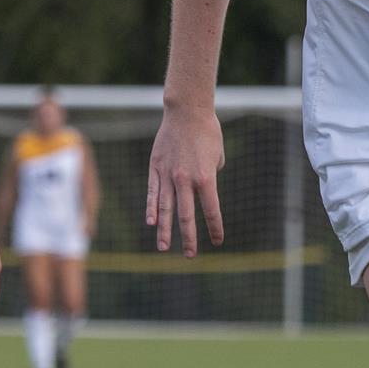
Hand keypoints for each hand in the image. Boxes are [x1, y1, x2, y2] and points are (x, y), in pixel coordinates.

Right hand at [146, 106, 225, 256]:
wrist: (187, 111)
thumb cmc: (208, 132)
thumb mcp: (217, 157)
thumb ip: (209, 178)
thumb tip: (202, 191)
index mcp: (206, 178)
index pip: (211, 210)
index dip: (215, 228)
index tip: (218, 241)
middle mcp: (186, 179)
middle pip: (186, 215)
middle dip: (188, 238)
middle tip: (190, 256)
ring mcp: (168, 174)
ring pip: (165, 208)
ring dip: (164, 230)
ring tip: (163, 248)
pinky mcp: (155, 167)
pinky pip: (152, 192)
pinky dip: (151, 208)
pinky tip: (150, 223)